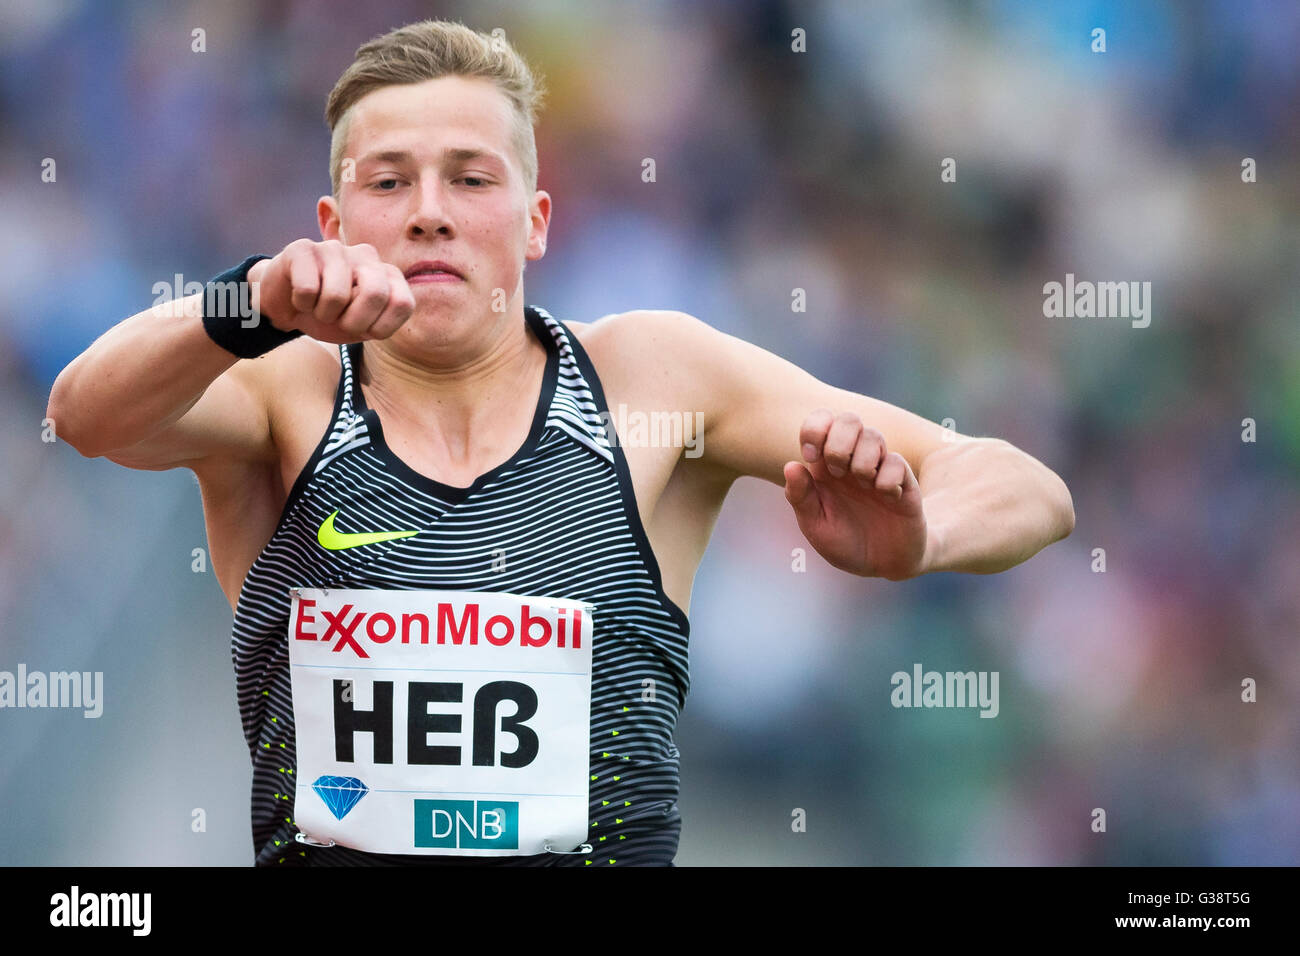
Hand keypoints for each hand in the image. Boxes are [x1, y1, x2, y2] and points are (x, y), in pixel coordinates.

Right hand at [247, 239, 414, 343]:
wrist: (287, 307)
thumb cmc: (330, 317)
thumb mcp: (362, 327)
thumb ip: (380, 318)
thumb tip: (374, 297)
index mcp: (388, 275)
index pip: (403, 304)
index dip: (380, 328)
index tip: (363, 329)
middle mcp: (367, 255)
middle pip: (376, 293)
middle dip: (354, 322)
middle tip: (339, 321)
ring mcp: (336, 248)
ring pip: (337, 295)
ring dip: (323, 314)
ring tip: (318, 306)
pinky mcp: (303, 248)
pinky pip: (307, 289)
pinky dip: (302, 304)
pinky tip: (300, 295)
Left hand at [783, 409, 928, 579]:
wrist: (884, 565)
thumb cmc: (846, 542)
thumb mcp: (816, 526)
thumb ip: (800, 498)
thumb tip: (791, 465)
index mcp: (826, 466)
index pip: (821, 422)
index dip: (814, 429)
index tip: (812, 456)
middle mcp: (853, 461)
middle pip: (849, 419)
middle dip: (840, 442)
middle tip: (838, 471)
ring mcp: (879, 469)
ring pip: (874, 435)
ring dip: (863, 460)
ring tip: (864, 485)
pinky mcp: (904, 482)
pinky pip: (897, 462)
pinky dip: (887, 478)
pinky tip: (887, 497)